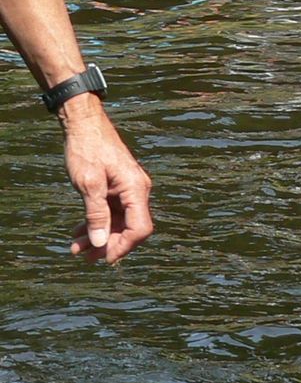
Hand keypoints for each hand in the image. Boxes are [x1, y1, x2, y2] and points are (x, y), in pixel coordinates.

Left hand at [60, 99, 154, 262]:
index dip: (123, 246)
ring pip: (118, 222)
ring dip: (99, 236)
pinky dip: (97, 223)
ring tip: (78, 248)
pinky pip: (111, 212)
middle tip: (86, 257)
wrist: (84, 124)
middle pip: (130, 228)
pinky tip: (80, 232)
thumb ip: (96, 215)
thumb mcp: (89, 184)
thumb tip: (101, 242)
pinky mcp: (116, 188)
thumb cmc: (87, 149)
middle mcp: (137, 191)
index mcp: (136, 189)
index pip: (140, 228)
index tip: (104, 258)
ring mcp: (127, 190)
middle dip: (109, 244)